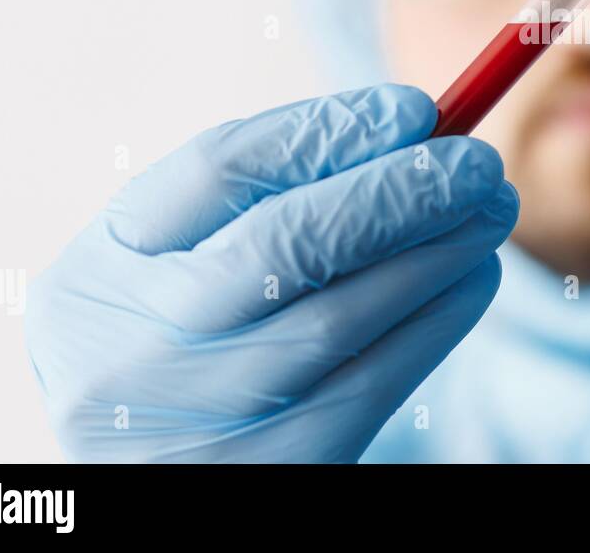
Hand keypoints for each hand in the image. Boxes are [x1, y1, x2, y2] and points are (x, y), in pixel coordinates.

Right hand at [24, 84, 516, 460]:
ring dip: (438, 250)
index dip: (331, 130)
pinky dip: (438, 315)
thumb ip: (260, 201)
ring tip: (490, 208)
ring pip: (345, 314)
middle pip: (287, 242)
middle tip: (476, 160)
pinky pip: (378, 379)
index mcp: (99, 274)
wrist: (155, 482)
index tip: (414, 107)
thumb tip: (409, 129)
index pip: (223, 170)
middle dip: (400, 190)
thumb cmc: (177, 347)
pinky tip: (473, 274)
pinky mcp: (277, 468)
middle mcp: (137, 349)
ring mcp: (203, 417)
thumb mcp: (172, 272)